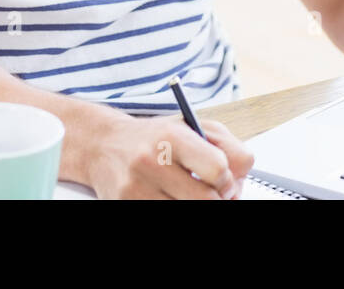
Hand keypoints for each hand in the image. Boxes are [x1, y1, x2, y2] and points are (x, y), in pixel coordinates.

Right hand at [80, 112, 254, 198]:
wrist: (105, 145)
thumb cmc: (156, 137)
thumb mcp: (194, 128)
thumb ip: (228, 148)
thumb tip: (239, 182)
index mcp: (172, 136)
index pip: (217, 168)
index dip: (227, 180)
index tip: (223, 181)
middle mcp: (152, 160)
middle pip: (206, 200)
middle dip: (216, 200)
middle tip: (213, 195)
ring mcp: (136, 187)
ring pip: (186, 211)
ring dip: (194, 206)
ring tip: (188, 194)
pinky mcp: (124, 204)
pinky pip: (164, 215)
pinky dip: (173, 208)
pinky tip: (170, 198)